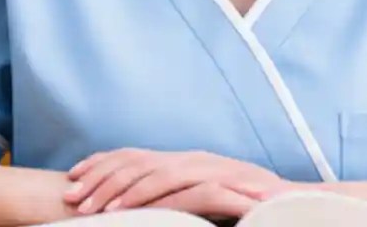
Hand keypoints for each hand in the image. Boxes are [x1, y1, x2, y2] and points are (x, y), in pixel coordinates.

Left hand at [63, 149, 288, 216]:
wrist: (296, 205)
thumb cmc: (248, 210)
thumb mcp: (202, 202)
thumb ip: (175, 199)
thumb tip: (140, 209)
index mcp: (185, 161)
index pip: (135, 156)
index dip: (101, 164)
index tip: (72, 178)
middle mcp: (193, 158)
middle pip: (137, 161)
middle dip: (100, 178)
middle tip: (70, 196)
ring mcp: (210, 168)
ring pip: (154, 172)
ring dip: (119, 190)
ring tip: (92, 207)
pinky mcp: (226, 184)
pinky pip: (182, 189)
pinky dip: (153, 198)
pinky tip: (131, 210)